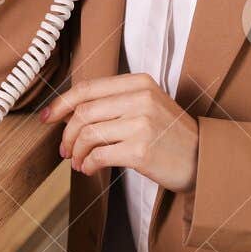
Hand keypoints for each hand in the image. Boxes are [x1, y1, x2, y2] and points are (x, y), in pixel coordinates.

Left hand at [38, 73, 198, 191]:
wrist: (203, 159)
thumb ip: (114, 102)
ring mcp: (142, 123)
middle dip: (66, 134)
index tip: (47, 118)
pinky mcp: (141, 150)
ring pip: (88, 133)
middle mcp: (141, 98)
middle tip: (63, 149)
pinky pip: (99, 155)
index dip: (61, 103)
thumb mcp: (147, 105)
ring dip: (76, 151)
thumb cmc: (170, 135)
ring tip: (77, 162)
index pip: (88, 88)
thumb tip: (69, 113)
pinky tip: (89, 169)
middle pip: (84, 112)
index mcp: (139, 83)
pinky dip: (88, 164)